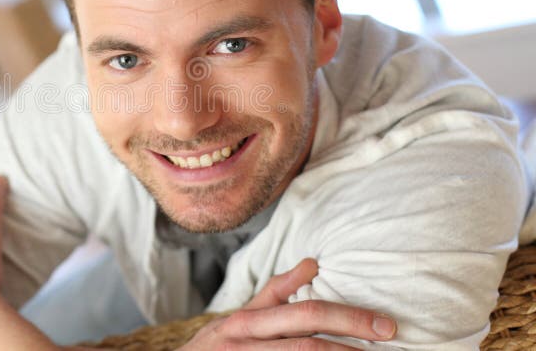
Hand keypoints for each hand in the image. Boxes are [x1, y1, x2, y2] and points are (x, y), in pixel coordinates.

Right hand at [179, 258, 396, 349]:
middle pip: (308, 347)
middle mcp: (247, 345)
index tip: (384, 325)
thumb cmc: (215, 346)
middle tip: (388, 340)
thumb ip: (277, 291)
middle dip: (352, 347)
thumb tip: (314, 262)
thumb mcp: (240, 316)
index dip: (348, 318)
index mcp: (248, 322)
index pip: (306, 315)